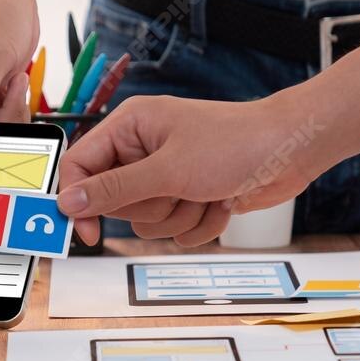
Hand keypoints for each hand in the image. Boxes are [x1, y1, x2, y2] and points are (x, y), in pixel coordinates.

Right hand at [56, 95, 323, 245]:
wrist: (291, 150)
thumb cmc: (235, 143)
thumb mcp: (169, 169)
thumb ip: (114, 189)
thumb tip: (68, 202)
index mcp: (130, 127)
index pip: (80, 165)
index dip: (78, 200)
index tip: (86, 233)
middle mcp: (143, 151)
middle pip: (116, 203)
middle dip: (153, 207)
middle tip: (180, 189)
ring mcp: (167, 176)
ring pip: (148, 223)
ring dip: (181, 217)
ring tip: (208, 193)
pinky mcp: (188, 197)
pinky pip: (175, 231)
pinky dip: (200, 224)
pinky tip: (221, 201)